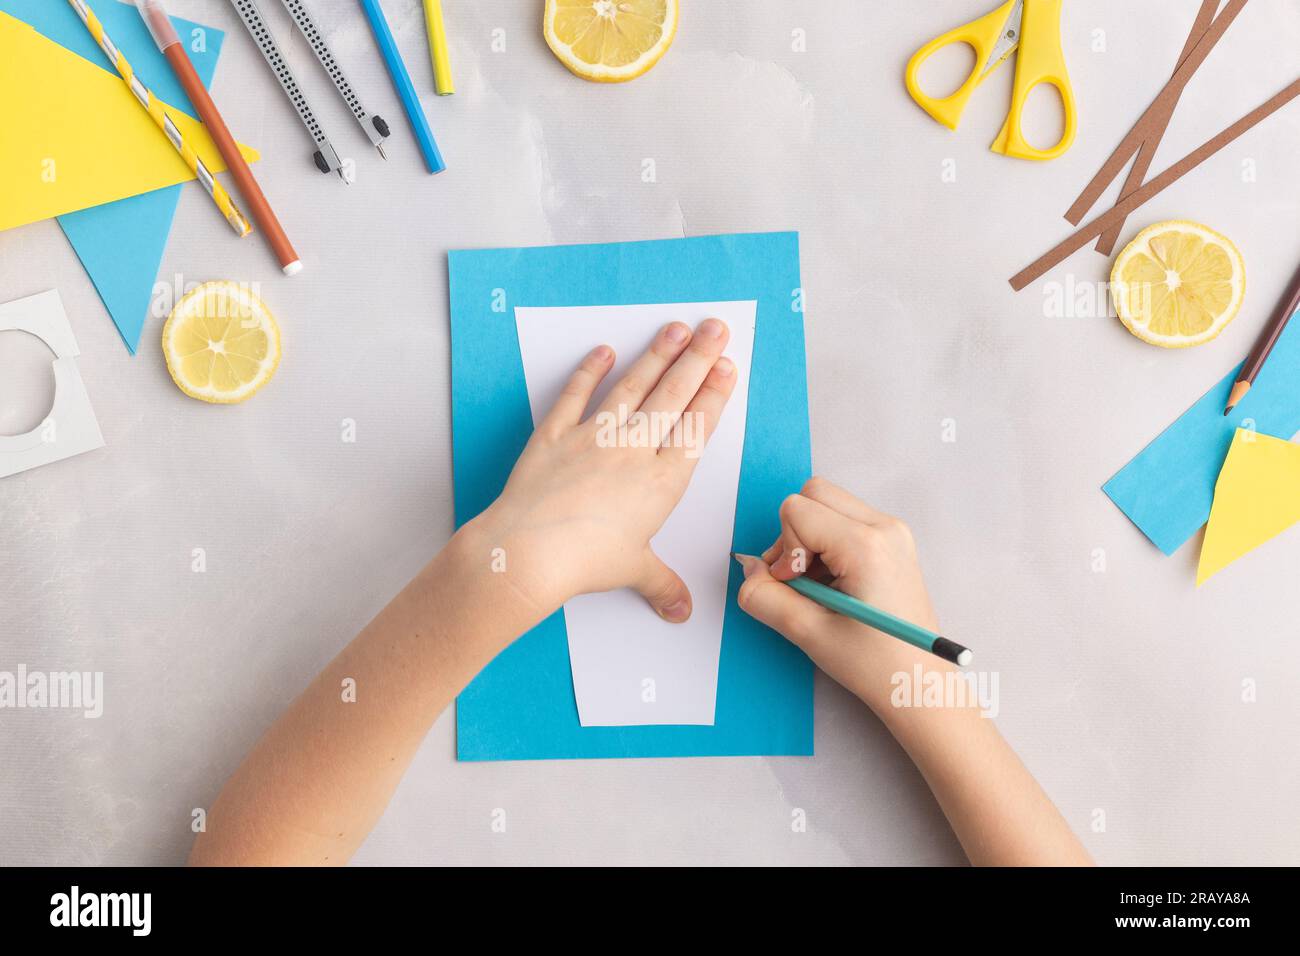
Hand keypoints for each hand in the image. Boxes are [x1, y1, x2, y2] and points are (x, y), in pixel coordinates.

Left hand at [468, 319, 736, 621]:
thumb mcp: (634, 572)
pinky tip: (603, 351)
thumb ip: (662, 585)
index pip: (696, 427)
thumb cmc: (583, 564)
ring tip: (674, 328)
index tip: (727, 366)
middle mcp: (633, 451)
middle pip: (673, 396)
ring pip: (632, 387)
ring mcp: (593, 437)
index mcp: (661, 482)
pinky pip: (575, 396)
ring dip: (655, 355)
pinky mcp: (554, 435)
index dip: (714, 394)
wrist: (530, 553)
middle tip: (715, 328)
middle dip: (698, 358)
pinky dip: (589, 371)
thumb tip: (682, 610)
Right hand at [734, 477, 948, 714]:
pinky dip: (827, 545)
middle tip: (800, 580)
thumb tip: (749, 569)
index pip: (797, 510)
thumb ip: (764, 596)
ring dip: (810, 540)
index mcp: (867, 546)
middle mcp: (885, 528)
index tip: (795, 585)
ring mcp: (893, 533)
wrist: (919, 684)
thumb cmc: (875, 665)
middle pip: (814, 494)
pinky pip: (845, 521)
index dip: (783, 549)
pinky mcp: (893, 542)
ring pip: (828, 505)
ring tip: (819, 587)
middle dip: (794, 534)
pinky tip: (834, 585)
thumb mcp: (807, 632)